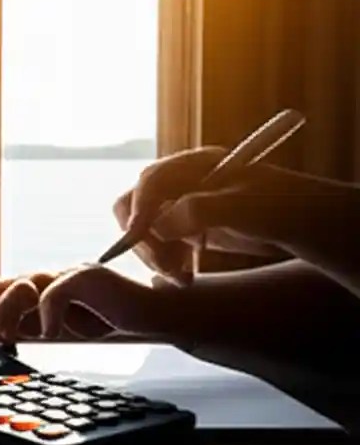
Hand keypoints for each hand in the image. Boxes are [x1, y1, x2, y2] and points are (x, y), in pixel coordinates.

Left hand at [0, 264, 173, 342]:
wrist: (152, 312)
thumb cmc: (105, 318)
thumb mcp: (58, 327)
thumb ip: (29, 327)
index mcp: (35, 285)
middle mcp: (45, 276)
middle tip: (0, 340)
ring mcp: (65, 273)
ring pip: (18, 287)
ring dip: (9, 318)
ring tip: (18, 337)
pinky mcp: (86, 277)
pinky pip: (52, 295)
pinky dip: (48, 320)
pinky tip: (56, 333)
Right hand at [112, 147, 289, 281]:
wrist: (308, 223)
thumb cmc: (286, 208)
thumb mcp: (247, 207)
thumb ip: (200, 210)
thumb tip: (157, 225)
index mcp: (197, 165)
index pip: (151, 181)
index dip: (139, 209)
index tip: (135, 238)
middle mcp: (184, 181)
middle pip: (137, 205)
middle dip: (145, 239)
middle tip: (167, 269)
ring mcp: (183, 204)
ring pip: (145, 229)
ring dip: (155, 256)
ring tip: (182, 279)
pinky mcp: (187, 226)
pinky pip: (159, 244)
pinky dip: (166, 262)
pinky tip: (185, 276)